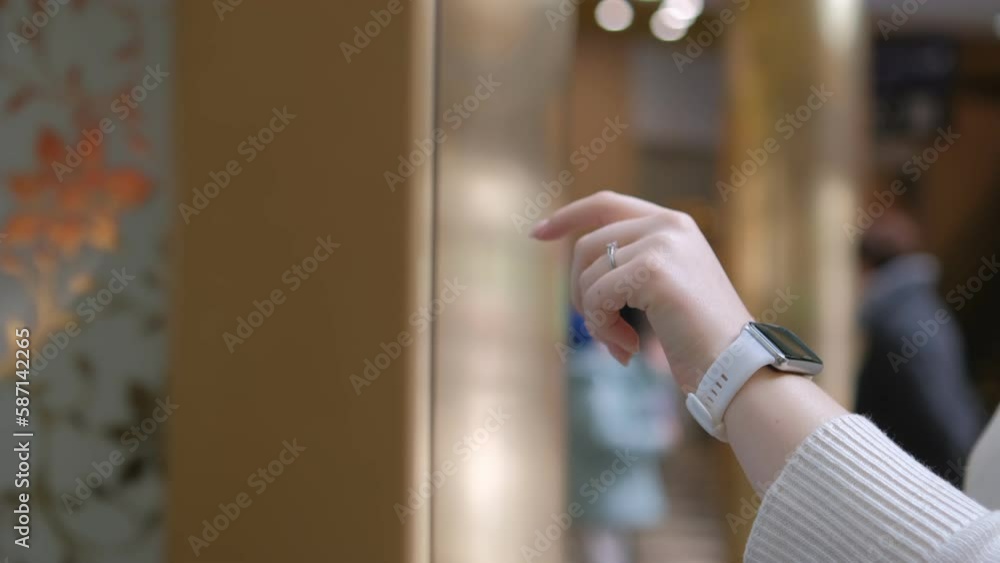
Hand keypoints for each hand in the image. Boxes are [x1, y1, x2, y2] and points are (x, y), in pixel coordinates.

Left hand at [531, 191, 752, 391]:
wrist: (737, 368)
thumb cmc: (701, 341)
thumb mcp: (666, 291)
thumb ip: (631, 269)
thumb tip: (580, 274)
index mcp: (674, 224)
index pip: (606, 204)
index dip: (568, 216)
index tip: (537, 233)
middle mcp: (669, 224)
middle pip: (587, 246)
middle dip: (581, 294)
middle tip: (604, 332)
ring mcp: (662, 243)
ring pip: (588, 275)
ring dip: (595, 319)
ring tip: (622, 345)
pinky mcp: (653, 269)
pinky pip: (596, 296)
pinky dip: (602, 328)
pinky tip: (629, 349)